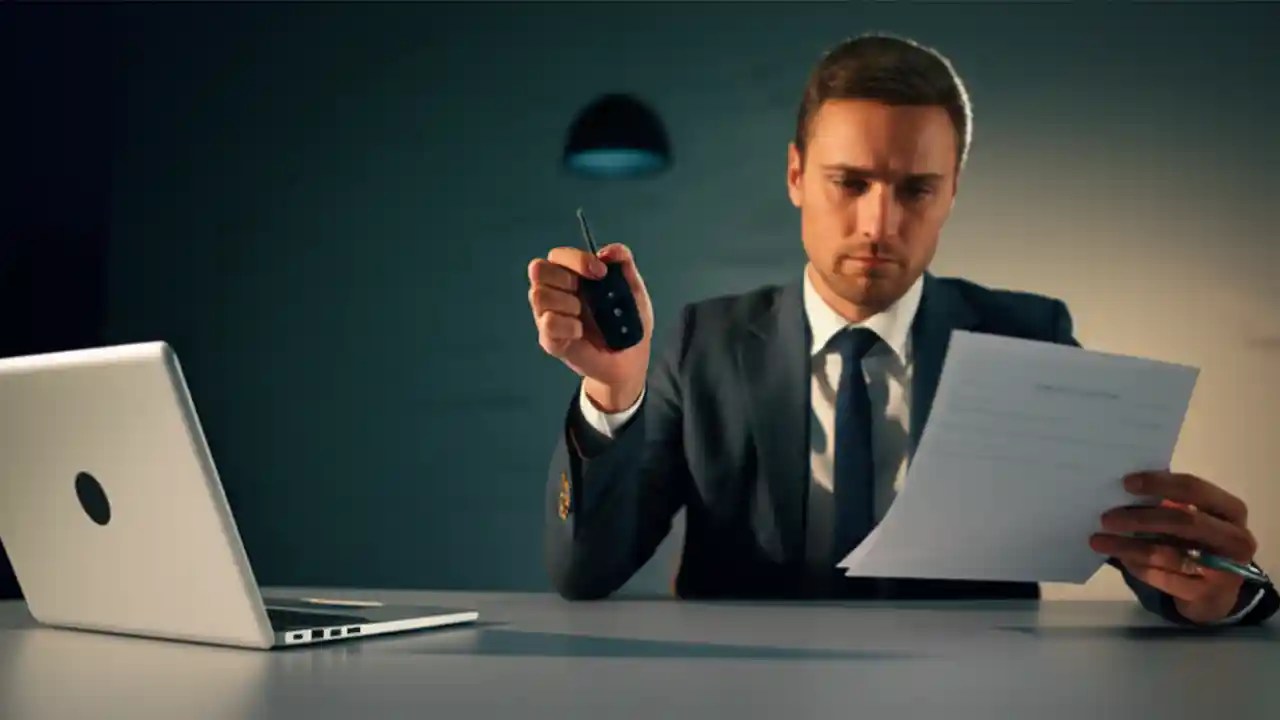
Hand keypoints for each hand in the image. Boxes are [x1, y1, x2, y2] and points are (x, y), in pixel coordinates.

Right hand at [527, 243, 653, 410]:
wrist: (630, 360)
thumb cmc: (628, 322)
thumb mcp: (633, 289)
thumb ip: (624, 263)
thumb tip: (607, 251)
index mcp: (573, 276)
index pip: (557, 255)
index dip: (576, 259)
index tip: (600, 273)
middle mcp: (556, 293)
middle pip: (538, 269)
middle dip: (566, 279)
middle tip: (586, 296)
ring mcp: (549, 316)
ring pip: (538, 295)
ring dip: (567, 303)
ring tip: (583, 317)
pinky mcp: (550, 340)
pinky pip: (547, 323)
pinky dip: (568, 325)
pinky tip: (580, 332)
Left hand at [1091, 471, 1257, 622]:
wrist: (1218, 594)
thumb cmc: (1199, 545)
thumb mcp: (1195, 520)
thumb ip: (1169, 504)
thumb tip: (1123, 490)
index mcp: (1231, 510)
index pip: (1195, 489)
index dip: (1159, 484)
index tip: (1126, 483)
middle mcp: (1235, 539)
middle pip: (1184, 521)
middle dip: (1141, 518)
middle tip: (1106, 518)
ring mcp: (1224, 570)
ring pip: (1169, 554)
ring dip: (1128, 546)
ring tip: (1099, 541)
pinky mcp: (1206, 594)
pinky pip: (1162, 578)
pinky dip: (1137, 567)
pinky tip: (1119, 559)